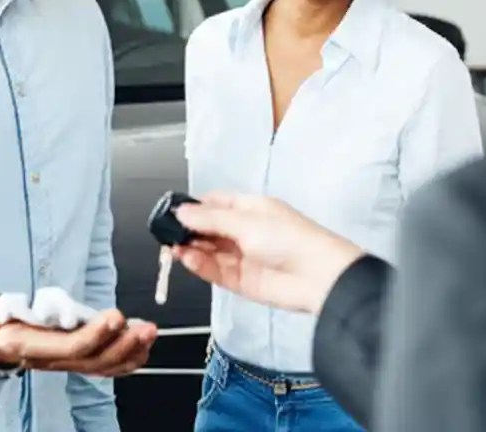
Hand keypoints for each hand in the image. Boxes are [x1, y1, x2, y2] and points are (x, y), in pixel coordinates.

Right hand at [0, 306, 156, 376]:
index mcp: (31, 348)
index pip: (69, 347)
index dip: (95, 335)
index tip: (116, 317)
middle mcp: (51, 362)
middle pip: (93, 361)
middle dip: (123, 345)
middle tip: (146, 327)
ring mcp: (65, 365)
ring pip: (103, 367)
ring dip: (131, 351)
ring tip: (149, 331)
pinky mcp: (76, 362)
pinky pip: (106, 367)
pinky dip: (128, 357)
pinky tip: (143, 344)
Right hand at [173, 192, 364, 314]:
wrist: (318, 278)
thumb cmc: (290, 239)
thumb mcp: (246, 221)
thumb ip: (210, 219)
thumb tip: (181, 211)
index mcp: (251, 209)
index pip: (215, 203)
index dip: (194, 207)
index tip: (173, 211)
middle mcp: (245, 231)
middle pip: (208, 228)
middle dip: (188, 229)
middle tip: (167, 232)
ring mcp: (243, 257)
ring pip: (209, 251)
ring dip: (191, 248)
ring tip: (173, 247)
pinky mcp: (241, 281)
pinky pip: (214, 271)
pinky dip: (199, 265)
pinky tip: (187, 259)